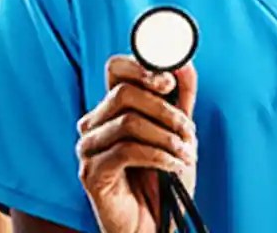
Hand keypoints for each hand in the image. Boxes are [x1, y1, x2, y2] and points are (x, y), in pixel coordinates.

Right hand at [76, 55, 198, 232]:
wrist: (157, 227)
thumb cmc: (164, 182)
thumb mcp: (179, 133)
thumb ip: (180, 97)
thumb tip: (182, 61)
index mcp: (110, 110)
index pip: (115, 69)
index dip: (141, 67)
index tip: (168, 83)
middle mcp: (93, 125)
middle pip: (124, 92)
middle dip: (165, 110)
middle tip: (188, 132)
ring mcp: (88, 148)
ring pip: (128, 121)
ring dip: (166, 136)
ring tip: (186, 155)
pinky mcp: (90, 172)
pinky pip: (126, 150)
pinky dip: (158, 156)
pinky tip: (174, 167)